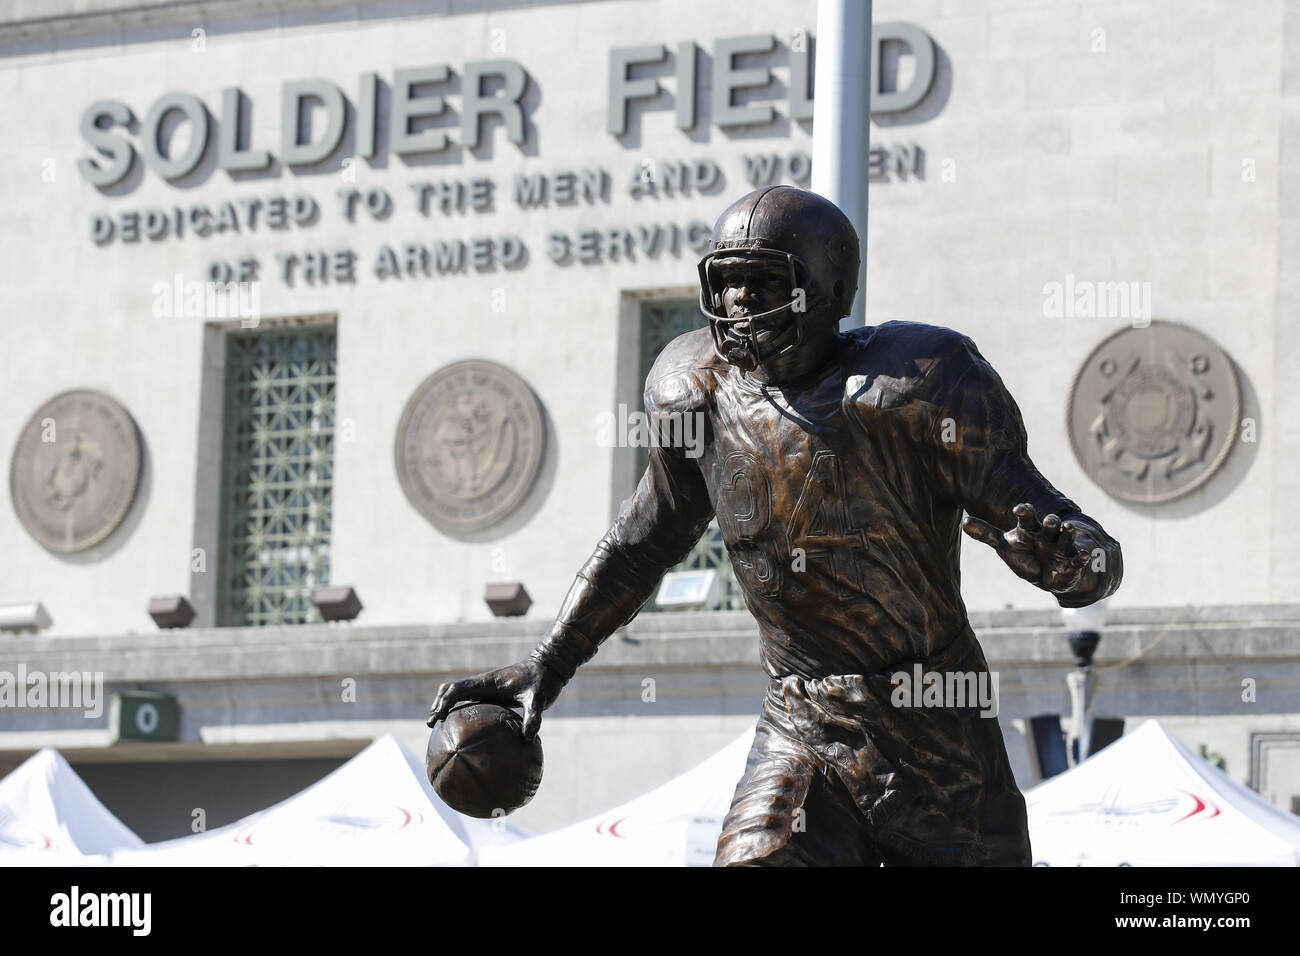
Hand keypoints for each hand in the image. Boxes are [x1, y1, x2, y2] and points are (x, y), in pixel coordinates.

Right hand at [427, 657, 563, 739]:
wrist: (549, 666)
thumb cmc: (543, 680)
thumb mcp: (539, 699)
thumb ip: (533, 716)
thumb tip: (527, 738)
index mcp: (487, 683)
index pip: (456, 689)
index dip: (443, 702)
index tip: (436, 718)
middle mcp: (484, 684)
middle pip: (451, 690)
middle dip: (439, 704)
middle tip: (432, 724)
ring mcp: (488, 688)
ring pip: (460, 695)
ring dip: (448, 706)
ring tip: (442, 727)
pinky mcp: (495, 693)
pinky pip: (473, 701)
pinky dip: (463, 711)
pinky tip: (468, 731)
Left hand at [962, 503, 1098, 594]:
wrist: (1047, 574)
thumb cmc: (1024, 554)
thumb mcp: (1005, 545)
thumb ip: (986, 534)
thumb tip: (964, 522)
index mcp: (1031, 529)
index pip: (1028, 517)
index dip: (1025, 512)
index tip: (1018, 508)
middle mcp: (1047, 535)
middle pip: (1050, 525)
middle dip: (1052, 522)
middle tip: (1051, 519)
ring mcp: (1061, 548)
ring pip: (1066, 537)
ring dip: (1068, 532)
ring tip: (1069, 527)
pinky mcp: (1072, 562)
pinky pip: (1079, 558)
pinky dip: (1082, 556)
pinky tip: (1084, 554)